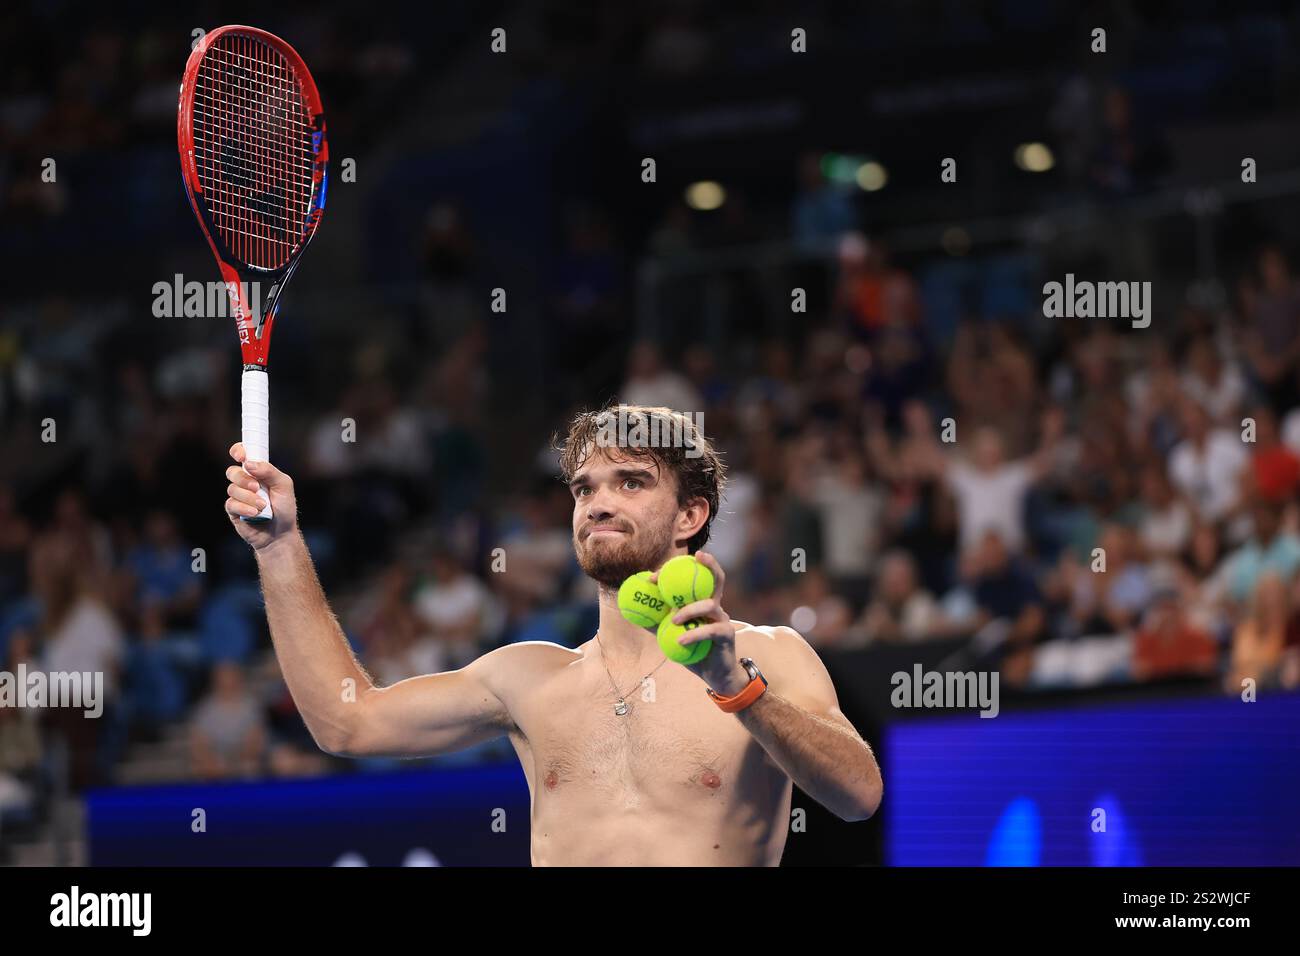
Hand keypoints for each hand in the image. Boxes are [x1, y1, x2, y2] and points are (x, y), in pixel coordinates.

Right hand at [224, 442, 297, 551]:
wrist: (280, 534)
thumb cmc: (284, 508)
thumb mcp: (284, 486)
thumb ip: (270, 472)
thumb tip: (249, 463)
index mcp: (258, 472)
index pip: (242, 455)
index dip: (238, 451)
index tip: (241, 456)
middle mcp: (246, 482)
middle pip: (233, 471)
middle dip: (244, 479)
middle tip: (257, 488)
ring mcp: (238, 496)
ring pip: (232, 488)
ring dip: (248, 497)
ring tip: (263, 506)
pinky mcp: (233, 510)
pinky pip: (231, 503)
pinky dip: (244, 507)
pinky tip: (254, 513)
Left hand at [652, 551, 747, 695]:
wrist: (713, 674)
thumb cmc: (693, 651)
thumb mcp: (670, 634)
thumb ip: (656, 622)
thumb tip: (633, 612)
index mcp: (702, 601)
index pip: (694, 578)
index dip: (677, 572)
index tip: (654, 576)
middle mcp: (715, 605)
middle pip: (717, 578)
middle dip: (710, 564)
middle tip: (695, 557)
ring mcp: (723, 618)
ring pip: (709, 605)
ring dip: (690, 610)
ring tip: (674, 620)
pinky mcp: (727, 633)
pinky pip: (711, 630)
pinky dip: (695, 634)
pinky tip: (681, 640)